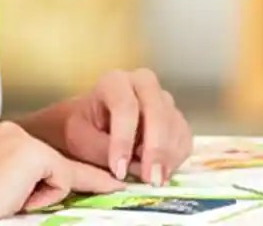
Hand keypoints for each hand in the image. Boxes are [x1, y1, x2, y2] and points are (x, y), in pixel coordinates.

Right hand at [0, 122, 123, 222]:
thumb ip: (17, 176)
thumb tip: (54, 183)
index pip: (33, 157)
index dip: (46, 175)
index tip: (51, 181)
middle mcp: (7, 131)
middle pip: (49, 161)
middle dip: (45, 186)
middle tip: (12, 199)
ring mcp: (20, 138)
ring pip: (59, 170)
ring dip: (41, 194)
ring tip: (7, 202)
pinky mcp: (32, 152)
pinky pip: (66, 177)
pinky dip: (50, 196)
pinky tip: (17, 200)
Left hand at [61, 68, 192, 185]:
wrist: (91, 123)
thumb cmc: (82, 127)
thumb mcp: (78, 137)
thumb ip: (100, 149)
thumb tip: (128, 165)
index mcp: (114, 82)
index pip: (124, 106)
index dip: (123, 140)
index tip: (119, 170)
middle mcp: (144, 84)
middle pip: (157, 111)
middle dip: (155, 148)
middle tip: (150, 178)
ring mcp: (163, 99)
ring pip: (174, 125)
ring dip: (167, 156)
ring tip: (152, 180)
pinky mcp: (175, 117)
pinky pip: (184, 137)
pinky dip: (176, 158)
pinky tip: (161, 173)